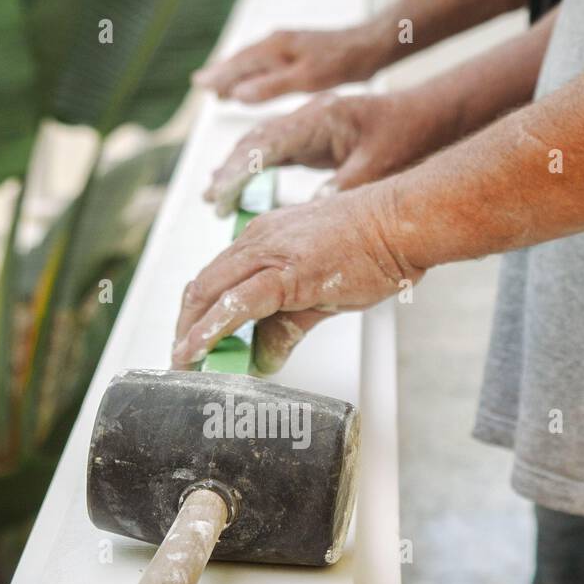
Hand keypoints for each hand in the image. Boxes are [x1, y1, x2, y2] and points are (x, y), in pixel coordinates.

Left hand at [172, 183, 423, 374]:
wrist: (402, 222)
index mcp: (263, 241)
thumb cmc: (372, 247)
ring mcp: (269, 254)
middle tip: (181, 358)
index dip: (196, 314)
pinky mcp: (286, 272)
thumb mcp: (320, 295)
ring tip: (184, 361)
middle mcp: (257, 242)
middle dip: (185, 327)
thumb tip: (265, 359)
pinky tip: (201, 349)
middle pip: (202, 286)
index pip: (214, 279)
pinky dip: (212, 328)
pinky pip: (238, 303)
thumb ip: (287, 327)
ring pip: (211, 293)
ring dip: (191, 331)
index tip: (190, 341)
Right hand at [193, 22, 390, 103]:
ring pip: (254, 61)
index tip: (198, 84)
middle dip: (222, 72)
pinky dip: (254, 74)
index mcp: (276, 47)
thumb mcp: (307, 79)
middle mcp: (278, 42)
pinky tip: (254, 82)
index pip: (239, 62)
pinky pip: (267, 64)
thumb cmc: (343, 63)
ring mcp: (288, 46)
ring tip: (218, 86)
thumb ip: (271, 87)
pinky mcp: (299, 53)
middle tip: (199, 84)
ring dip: (236, 73)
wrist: (372, 46)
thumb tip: (236, 95)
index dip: (219, 75)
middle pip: (242, 59)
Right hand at [204, 90, 456, 216]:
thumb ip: (340, 189)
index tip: (219, 192)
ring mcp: (309, 125)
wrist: (427, 118)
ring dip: (236, 168)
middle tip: (210, 200)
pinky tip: (240, 187)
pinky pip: (274, 151)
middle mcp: (309, 116)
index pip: (267, 142)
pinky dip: (254, 169)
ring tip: (214, 196)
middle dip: (229, 169)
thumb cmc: (405, 137)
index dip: (239, 169)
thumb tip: (308, 214)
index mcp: (320, 118)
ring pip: (260, 143)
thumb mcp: (375, 168)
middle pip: (255, 139)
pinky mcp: (313, 137)